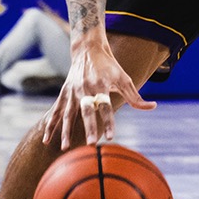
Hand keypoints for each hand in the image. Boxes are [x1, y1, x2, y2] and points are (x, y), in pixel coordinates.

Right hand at [41, 36, 155, 147]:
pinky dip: (50, 126)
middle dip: (88, 127)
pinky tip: (46, 140)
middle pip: (86, 111)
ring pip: (67, 114)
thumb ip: (135, 96)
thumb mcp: (124, 78)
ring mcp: (72, 91)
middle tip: (91, 144)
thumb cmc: (109, 66)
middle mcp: (85, 88)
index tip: (110, 137)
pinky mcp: (64, 94)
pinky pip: (55, 112)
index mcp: (101, 85)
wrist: (87, 50)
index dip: (108, 122)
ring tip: (65, 148)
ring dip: (65, 131)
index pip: (106, 106)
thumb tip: (152, 106)